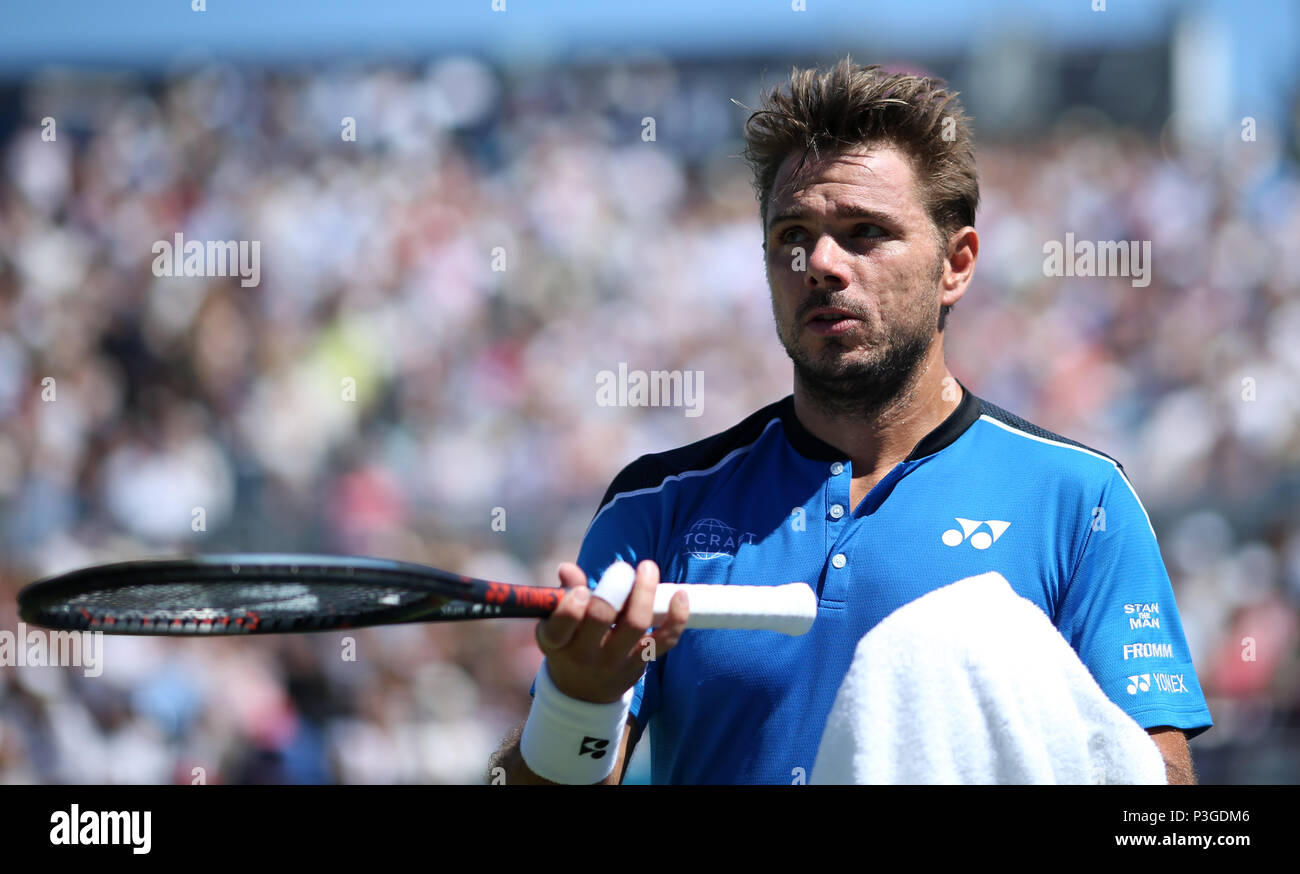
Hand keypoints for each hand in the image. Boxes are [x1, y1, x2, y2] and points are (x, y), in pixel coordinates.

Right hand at [535, 560, 688, 703]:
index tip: (581, 590)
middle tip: (622, 569)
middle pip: (601, 618)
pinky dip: (676, 619)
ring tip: (647, 568)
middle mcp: (585, 653)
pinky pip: (664, 641)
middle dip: (614, 589)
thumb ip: (563, 596)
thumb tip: (568, 569)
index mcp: (557, 641)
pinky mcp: (641, 662)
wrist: (585, 694)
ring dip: (644, 593)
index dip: (571, 608)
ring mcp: (616, 659)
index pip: (560, 627)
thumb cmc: (569, 647)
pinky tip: (680, 596)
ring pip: (635, 624)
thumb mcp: (556, 627)